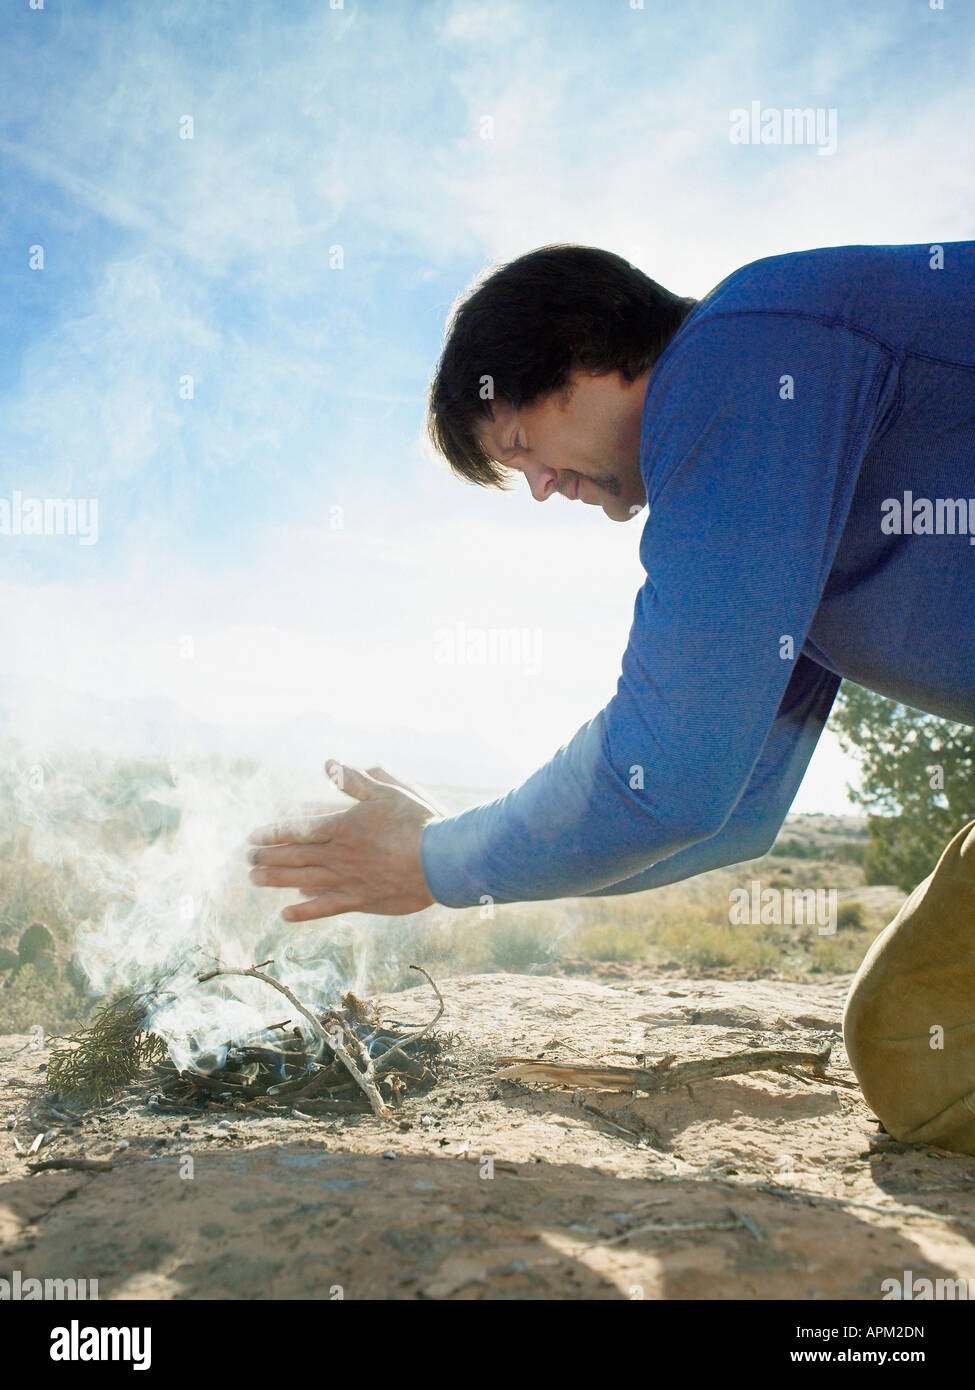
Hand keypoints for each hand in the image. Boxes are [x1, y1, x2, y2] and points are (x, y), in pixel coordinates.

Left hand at [247, 761, 442, 920]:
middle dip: (268, 856)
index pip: (298, 829)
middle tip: (247, 858)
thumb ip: (355, 780)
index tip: (254, 836)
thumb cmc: (416, 822)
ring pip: (302, 880)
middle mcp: (338, 854)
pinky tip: (286, 914)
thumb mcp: (387, 791)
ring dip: (276, 880)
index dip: (274, 832)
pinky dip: (304, 911)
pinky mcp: (360, 899)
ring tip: (254, 879)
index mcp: (342, 826)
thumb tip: (328, 764)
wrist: (440, 861)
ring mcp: (347, 879)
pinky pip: (325, 907)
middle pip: (295, 855)